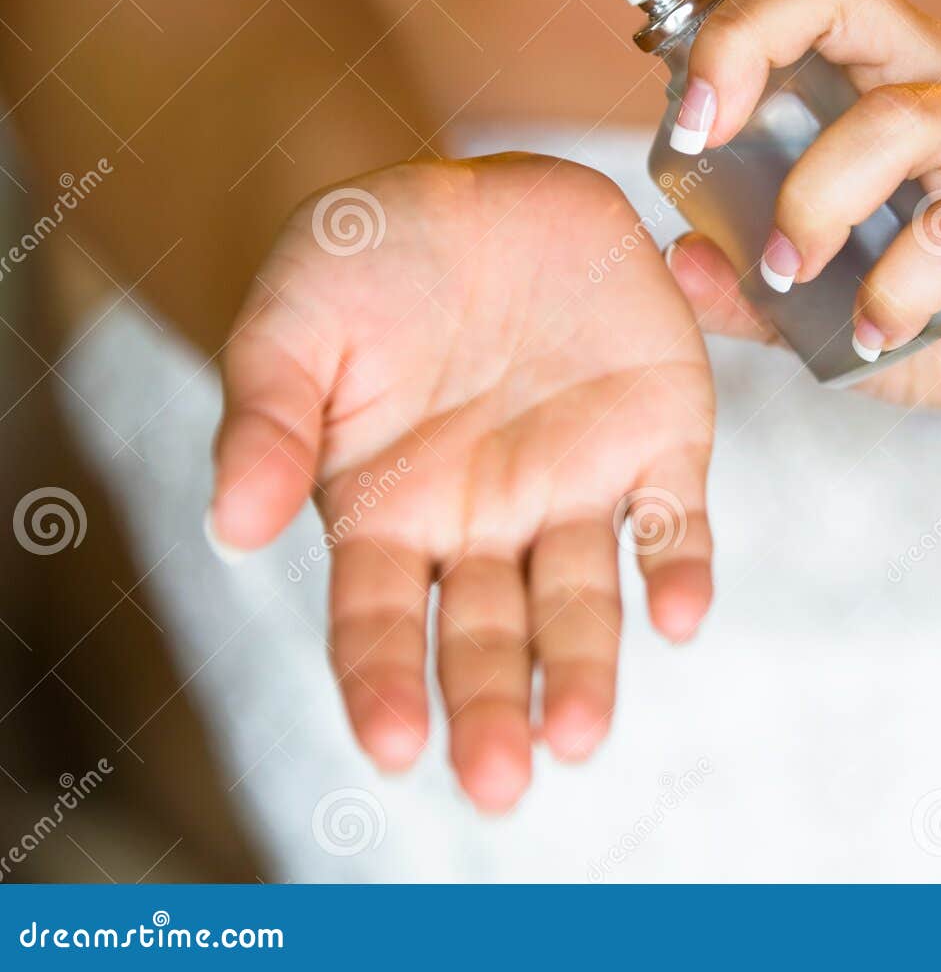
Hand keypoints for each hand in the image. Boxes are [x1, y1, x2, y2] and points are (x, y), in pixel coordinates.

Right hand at [207, 154, 714, 812]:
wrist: (481, 189)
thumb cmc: (368, 263)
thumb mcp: (292, 322)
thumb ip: (265, 422)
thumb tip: (231, 528)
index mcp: (391, 513)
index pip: (381, 621)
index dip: (383, 684)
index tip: (394, 745)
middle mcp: (487, 523)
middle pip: (489, 635)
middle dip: (492, 708)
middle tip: (498, 782)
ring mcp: (575, 487)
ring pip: (584, 600)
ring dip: (586, 668)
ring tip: (579, 734)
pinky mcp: (657, 440)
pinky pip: (672, 519)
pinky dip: (677, 567)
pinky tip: (677, 614)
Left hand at [584, 0, 940, 422]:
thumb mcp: (825, 308)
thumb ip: (748, 285)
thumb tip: (672, 258)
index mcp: (868, 75)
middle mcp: (932, 76)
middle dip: (737, 41)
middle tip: (692, 132)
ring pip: (887, 117)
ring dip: (813, 201)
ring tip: (788, 274)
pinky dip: (895, 289)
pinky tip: (874, 332)